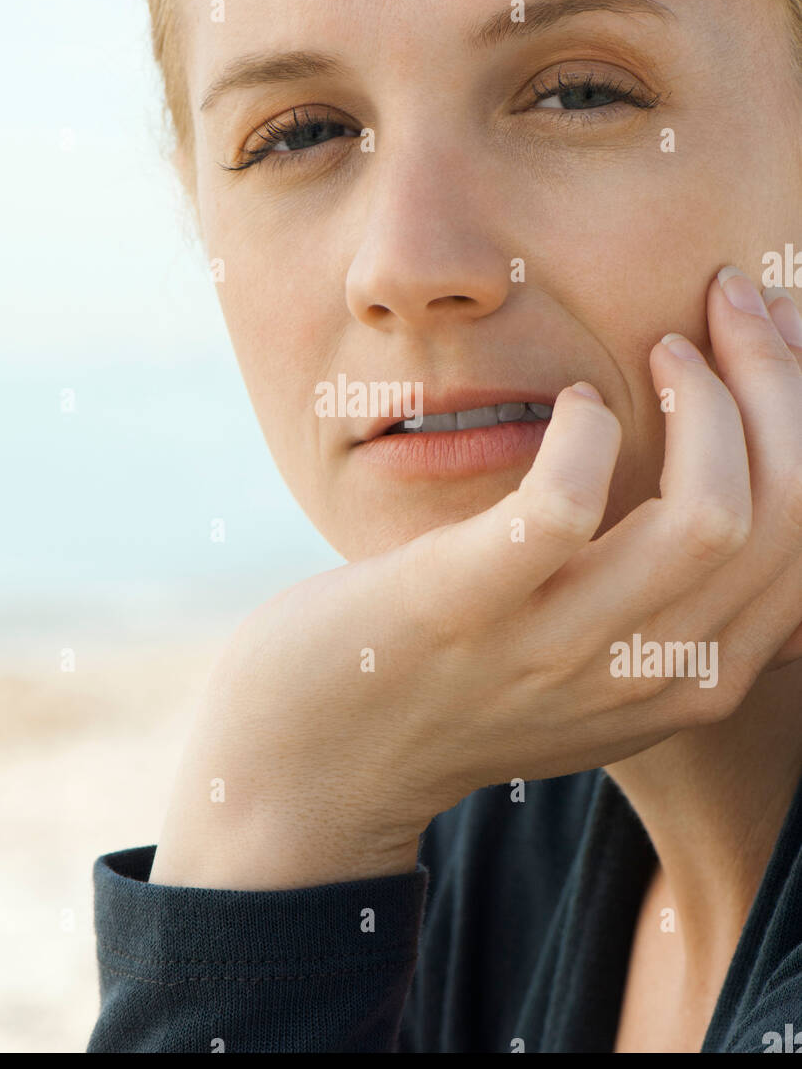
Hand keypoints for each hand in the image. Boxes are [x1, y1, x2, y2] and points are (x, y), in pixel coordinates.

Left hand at [150, 267, 801, 888]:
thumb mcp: (593, 658)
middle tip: (728, 304)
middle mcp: (648, 679)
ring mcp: (558, 650)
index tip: (772, 335)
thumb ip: (665, 596)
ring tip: (660, 348)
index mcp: (695, 682)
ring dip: (703, 400)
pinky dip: (584, 429)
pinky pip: (567, 502)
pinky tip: (569, 401)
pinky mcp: (464, 607)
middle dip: (776, 382)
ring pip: (711, 514)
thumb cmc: (453, 680)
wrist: (315, 764)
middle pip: (783, 515)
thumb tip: (732, 467)